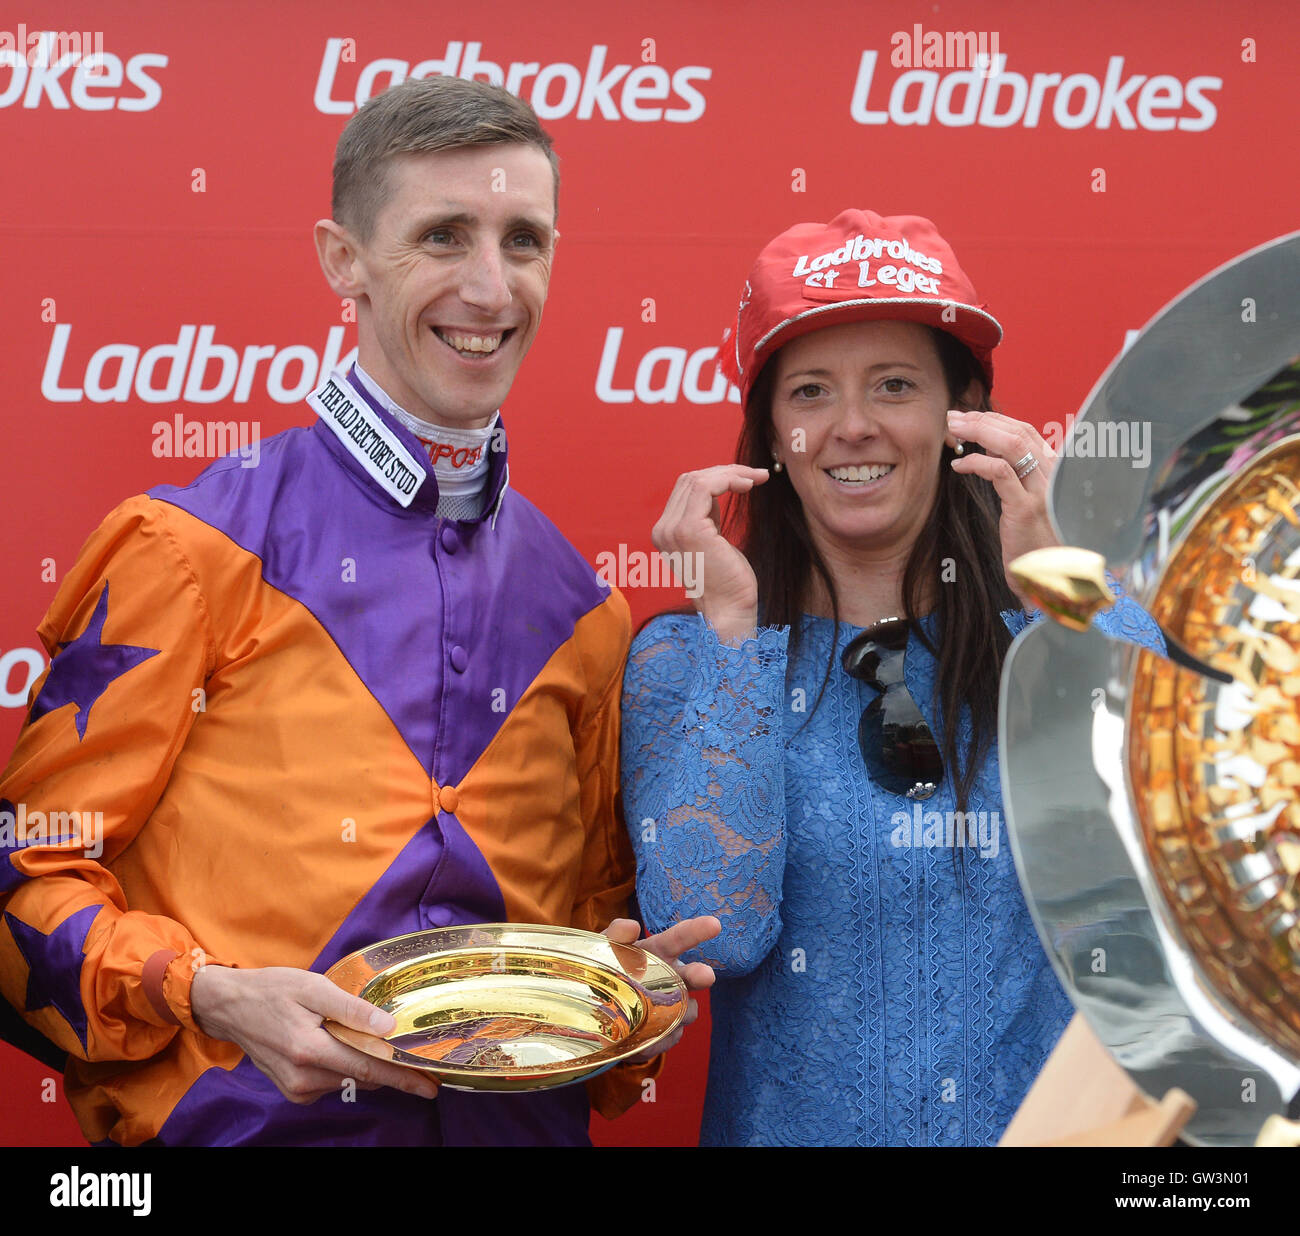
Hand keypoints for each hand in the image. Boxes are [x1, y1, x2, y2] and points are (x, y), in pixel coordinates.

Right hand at [190, 964, 438, 1104]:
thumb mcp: (314, 987)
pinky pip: (334, 1083)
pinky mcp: (294, 1091)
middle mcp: (303, 1078)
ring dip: (368, 1066)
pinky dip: (348, 1068)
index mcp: (310, 1051)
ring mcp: (297, 1089)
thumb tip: (388, 1027)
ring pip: (350, 1081)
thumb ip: (352, 1009)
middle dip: (392, 1070)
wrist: (232, 1007)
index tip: (430, 1086)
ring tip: (376, 1041)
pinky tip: (345, 1045)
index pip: (368, 1068)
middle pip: (363, 1078)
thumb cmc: (273, 990)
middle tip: (418, 1061)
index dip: (402, 1077)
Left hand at [602, 916, 718, 1062]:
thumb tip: (631, 926)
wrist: (600, 1009)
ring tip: (649, 1016)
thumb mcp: (606, 948)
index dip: (697, 930)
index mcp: (659, 952)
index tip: (714, 924)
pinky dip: (659, 1039)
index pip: (680, 938)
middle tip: (706, 975)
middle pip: (694, 975)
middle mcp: (673, 976)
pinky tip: (642, 1038)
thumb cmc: (608, 968)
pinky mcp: (669, 1032)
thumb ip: (616, 934)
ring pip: (688, 1010)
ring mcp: (675, 1005)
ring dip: (676, 1013)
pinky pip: (672, 1037)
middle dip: (700, 975)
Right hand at [651, 465, 768, 644]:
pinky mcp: (688, 530)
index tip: (747, 479)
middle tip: (757, 475)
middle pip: (689, 479)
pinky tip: (749, 486)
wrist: (729, 611)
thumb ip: (708, 515)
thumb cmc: (728, 582)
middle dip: (726, 472)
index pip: (685, 489)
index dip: (717, 477)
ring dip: (731, 473)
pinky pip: (706, 488)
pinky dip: (729, 480)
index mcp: (665, 532)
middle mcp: (662, 529)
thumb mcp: (713, 540)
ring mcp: (672, 529)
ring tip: (757, 479)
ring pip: (698, 480)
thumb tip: (720, 485)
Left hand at [947, 410, 1059, 604]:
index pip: (1025, 431)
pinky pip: (1000, 472)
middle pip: (1018, 431)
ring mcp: (1041, 491)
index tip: (967, 417)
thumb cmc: (1035, 545)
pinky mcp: (1026, 509)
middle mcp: (1052, 475)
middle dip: (982, 419)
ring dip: (978, 432)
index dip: (994, 419)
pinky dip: (976, 462)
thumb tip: (991, 458)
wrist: (1050, 580)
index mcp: (1053, 471)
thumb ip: (1017, 481)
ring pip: (1012, 444)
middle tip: (953, 417)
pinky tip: (959, 466)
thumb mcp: (1028, 506)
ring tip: (953, 432)